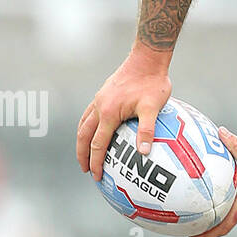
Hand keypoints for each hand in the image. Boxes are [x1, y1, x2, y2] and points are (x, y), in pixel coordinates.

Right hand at [76, 48, 171, 180]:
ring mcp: (100, 99)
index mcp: (108, 113)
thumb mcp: (153, 108)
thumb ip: (147, 130)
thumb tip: (144, 153)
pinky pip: (90, 114)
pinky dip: (88, 127)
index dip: (96, 162)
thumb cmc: (152, 83)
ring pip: (84, 124)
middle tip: (85, 170)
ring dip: (82, 141)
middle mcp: (99, 106)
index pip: (98, 144)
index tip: (97, 176)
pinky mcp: (104, 94)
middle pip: (84, 135)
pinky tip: (96, 132)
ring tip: (85, 154)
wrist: (147, 59)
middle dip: (83, 154)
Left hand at [189, 130, 236, 236]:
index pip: (222, 226)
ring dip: (212, 210)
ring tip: (196, 205)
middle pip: (220, 221)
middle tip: (187, 221)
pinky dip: (221, 195)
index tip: (191, 235)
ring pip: (225, 209)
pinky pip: (231, 196)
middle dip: (204, 223)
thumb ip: (235, 146)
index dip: (206, 233)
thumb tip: (221, 134)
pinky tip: (215, 184)